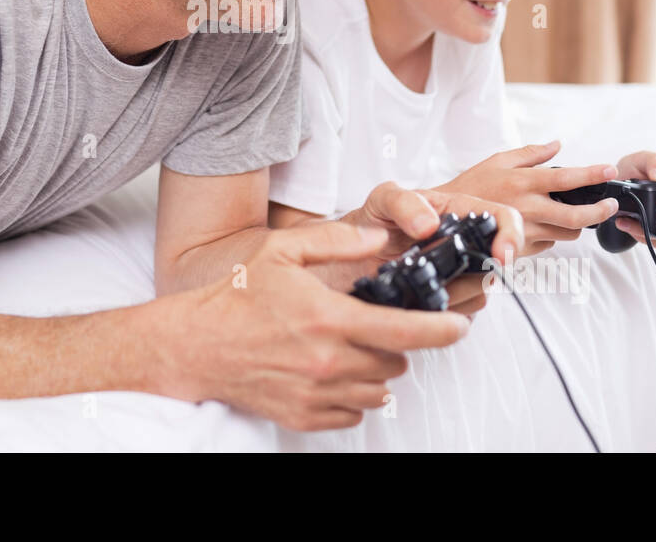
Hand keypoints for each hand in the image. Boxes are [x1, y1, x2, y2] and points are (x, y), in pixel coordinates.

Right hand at [169, 221, 470, 430]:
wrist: (197, 345)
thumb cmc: (238, 296)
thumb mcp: (285, 250)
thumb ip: (337, 239)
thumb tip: (379, 238)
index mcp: (330, 318)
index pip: (405, 331)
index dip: (442, 330)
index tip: (458, 326)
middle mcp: (329, 362)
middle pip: (396, 363)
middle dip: (396, 344)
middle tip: (374, 326)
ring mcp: (318, 394)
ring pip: (379, 391)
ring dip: (375, 371)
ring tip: (350, 348)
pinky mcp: (306, 416)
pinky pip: (353, 413)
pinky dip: (352, 395)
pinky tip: (332, 371)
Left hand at [338, 180, 524, 317]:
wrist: (345, 256)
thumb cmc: (368, 222)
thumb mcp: (381, 199)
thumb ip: (404, 202)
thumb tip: (430, 225)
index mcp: (458, 212)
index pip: (503, 218)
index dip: (511, 235)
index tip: (500, 255)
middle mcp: (463, 245)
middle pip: (495, 264)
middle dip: (473, 275)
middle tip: (440, 275)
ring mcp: (456, 276)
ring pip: (478, 295)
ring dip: (453, 296)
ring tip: (418, 285)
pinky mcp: (445, 303)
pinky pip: (458, 317)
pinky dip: (439, 314)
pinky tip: (416, 301)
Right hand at [437, 141, 620, 255]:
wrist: (448, 214)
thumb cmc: (473, 184)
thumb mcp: (498, 160)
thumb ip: (531, 153)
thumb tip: (557, 145)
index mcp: (523, 182)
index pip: (566, 179)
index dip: (592, 175)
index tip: (609, 170)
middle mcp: (527, 208)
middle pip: (576, 216)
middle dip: (600, 211)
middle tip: (610, 206)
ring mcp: (525, 231)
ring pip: (567, 233)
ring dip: (577, 224)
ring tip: (577, 214)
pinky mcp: (521, 248)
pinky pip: (550, 244)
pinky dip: (554, 234)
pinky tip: (547, 224)